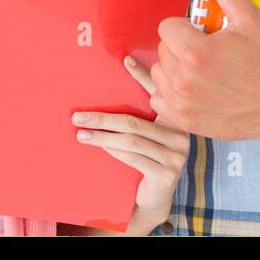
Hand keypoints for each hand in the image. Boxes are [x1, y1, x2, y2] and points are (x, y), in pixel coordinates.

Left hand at [72, 56, 189, 234]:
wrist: (154, 199)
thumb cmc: (146, 161)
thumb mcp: (144, 136)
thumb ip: (137, 116)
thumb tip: (111, 87)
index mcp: (176, 120)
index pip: (157, 93)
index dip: (142, 76)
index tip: (125, 60)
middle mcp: (180, 136)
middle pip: (134, 121)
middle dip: (103, 118)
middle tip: (78, 116)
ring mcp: (175, 156)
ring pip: (131, 140)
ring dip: (102, 136)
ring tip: (81, 133)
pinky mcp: (166, 174)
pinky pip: (133, 157)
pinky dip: (113, 151)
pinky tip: (99, 146)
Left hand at [151, 0, 259, 143]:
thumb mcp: (250, 20)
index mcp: (194, 52)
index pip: (166, 26)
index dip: (185, 27)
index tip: (204, 34)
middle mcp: (183, 80)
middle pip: (163, 49)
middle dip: (181, 46)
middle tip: (209, 53)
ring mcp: (182, 104)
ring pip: (160, 74)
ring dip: (175, 69)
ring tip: (203, 72)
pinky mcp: (185, 122)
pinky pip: (160, 100)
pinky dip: (172, 94)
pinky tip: (196, 90)